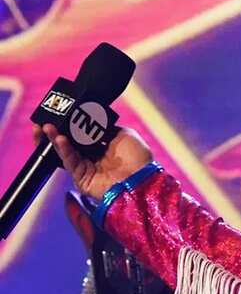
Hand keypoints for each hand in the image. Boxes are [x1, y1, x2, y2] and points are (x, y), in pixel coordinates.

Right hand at [33, 123, 152, 200]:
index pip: (81, 134)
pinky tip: (60, 139)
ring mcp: (86, 168)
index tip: (61, 113)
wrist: (142, 179)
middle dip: (56, 132)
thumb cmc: (139, 159)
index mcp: (103, 147)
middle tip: (45, 119)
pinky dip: (64, 150)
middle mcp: (93, 157)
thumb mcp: (124, 134)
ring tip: (47, 127)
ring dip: (55, 139)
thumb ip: (105, 126)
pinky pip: (70, 162)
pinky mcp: (82, 179)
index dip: (70, 125)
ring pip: (65, 152)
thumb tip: (89, 117)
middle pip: (69, 143)